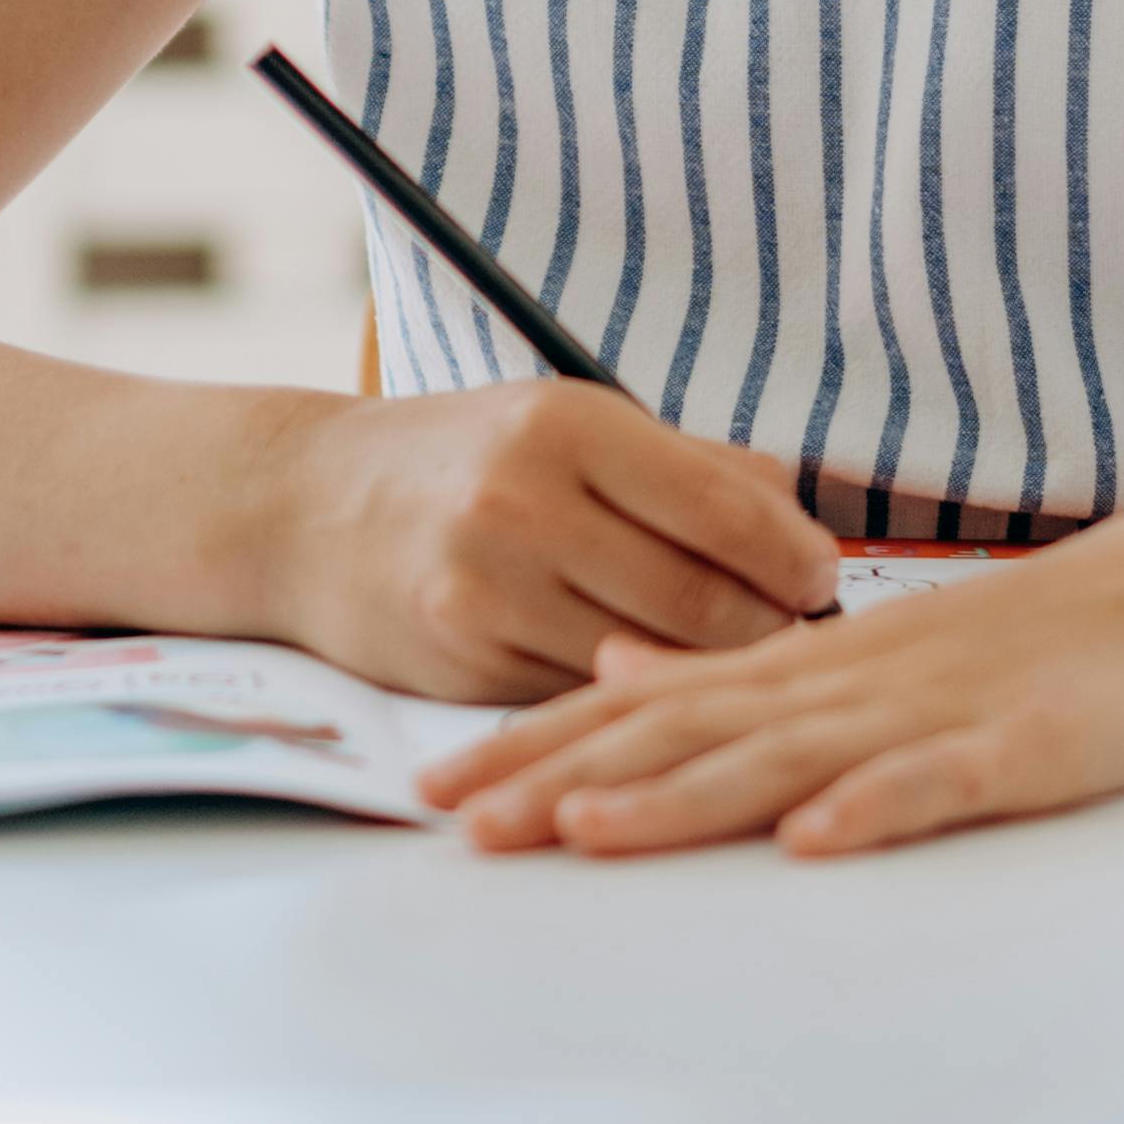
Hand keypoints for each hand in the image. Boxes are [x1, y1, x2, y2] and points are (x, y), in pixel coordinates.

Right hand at [272, 381, 838, 704]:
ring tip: (747, 669)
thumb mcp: (566, 425)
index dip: (792, 558)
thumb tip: (798, 519)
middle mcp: (525, 503)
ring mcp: (488, 587)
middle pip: (698, 598)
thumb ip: (686, 465)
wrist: (302, 509)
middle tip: (801, 637)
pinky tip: (660, 694)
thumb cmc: (462, 461)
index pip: (721, 508)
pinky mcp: (462, 660)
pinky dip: (633, 699)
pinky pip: (585, 696)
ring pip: (651, 661)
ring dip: (711, 674)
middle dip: (768, 629)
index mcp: (569, 426)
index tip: (821, 580)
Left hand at [416, 514, 1123, 856]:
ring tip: (584, 835)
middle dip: (566, 780)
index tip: (438, 786)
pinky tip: (812, 842)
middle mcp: (839, 685)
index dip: (537, 746)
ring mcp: (922, 715)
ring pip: (782, 757)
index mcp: (800, 668)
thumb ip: (734, 674)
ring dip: (680, 798)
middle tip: (461, 822)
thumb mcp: (854, 652)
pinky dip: (868, 809)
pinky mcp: (1010, 749)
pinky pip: (930, 785)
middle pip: (682, 735)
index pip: (641, 708)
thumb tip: (612, 673)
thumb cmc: (1014, 645)